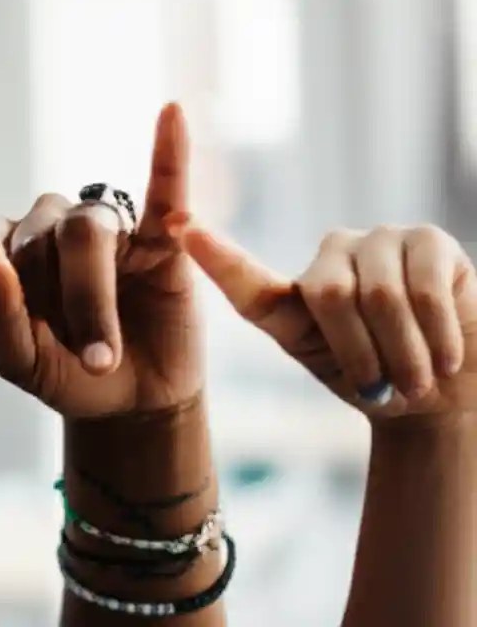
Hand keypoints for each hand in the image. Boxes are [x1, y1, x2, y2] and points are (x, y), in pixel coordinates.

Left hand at [0, 104, 200, 417]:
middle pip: (26, 247)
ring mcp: (93, 232)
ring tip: (103, 353)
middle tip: (82, 360)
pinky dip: (168, 152)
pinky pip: (161, 184)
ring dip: (90, 297)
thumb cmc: (72, 380)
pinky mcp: (153, 233)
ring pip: (82, 233)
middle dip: (55, 307)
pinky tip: (174, 112)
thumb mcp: (21, 363)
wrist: (138, 400)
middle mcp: (35, 241)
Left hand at [178, 220, 476, 416]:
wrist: (449, 398)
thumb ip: (273, 314)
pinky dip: (436, 334)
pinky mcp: (430, 240)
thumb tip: (207, 262)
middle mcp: (332, 251)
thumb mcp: (317, 356)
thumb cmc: (378, 379)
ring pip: (378, 294)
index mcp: (293, 288)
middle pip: (330, 294)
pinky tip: (447, 356)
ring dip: (403, 351)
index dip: (214, 253)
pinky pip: (424, 288)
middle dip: (364, 352)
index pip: (246, 275)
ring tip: (418, 377)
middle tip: (388, 386)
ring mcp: (382, 239)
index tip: (177, 228)